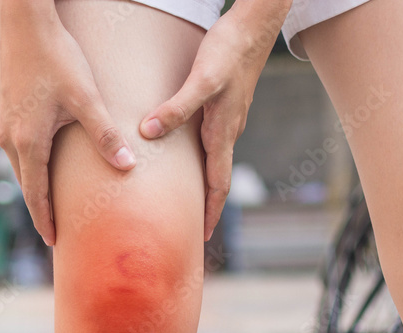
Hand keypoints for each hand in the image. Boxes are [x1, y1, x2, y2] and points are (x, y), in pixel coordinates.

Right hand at [0, 4, 136, 245]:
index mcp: (29, 143)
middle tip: (54, 225)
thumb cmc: (58, 59)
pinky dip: (24, 152)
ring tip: (47, 190)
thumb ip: (106, 136)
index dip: (45, 221)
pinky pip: (10, 139)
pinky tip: (36, 149)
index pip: (36, 195)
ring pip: (18, 160)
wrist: (24, 24)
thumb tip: (129, 167)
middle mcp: (7, 138)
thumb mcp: (87, 99)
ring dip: (32, 177)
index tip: (53, 242)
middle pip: (26, 181)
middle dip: (40, 204)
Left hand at [139, 5, 284, 240]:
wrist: (254, 25)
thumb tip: (148, 132)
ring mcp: (227, 118)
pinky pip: (210, 141)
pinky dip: (199, 158)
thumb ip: (175, 108)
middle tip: (192, 231)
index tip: (203, 238)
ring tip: (187, 201)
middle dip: (206, 207)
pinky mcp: (222, 105)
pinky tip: (185, 155)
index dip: (211, 212)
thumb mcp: (201, 80)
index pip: (219, 184)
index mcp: (223, 132)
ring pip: (214, 160)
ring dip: (203, 184)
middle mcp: (227, 130)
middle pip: (217, 178)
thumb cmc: (229, 51)